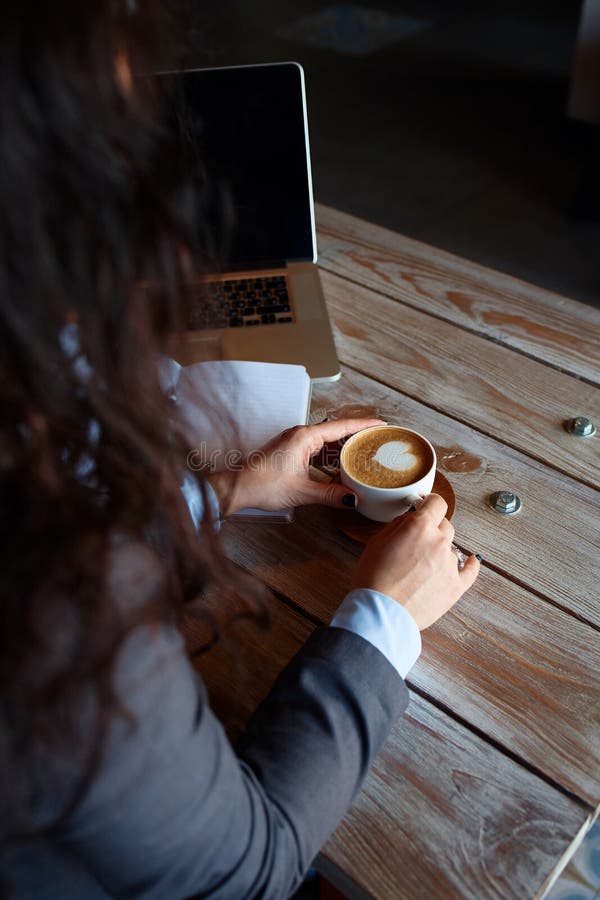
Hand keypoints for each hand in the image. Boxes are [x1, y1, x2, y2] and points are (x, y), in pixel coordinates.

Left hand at [208, 418, 384, 514]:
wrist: (236, 488)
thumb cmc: (263, 485)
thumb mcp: (302, 492)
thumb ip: (330, 495)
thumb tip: (353, 498)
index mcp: (305, 437)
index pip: (341, 427)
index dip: (364, 426)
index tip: (382, 425)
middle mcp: (300, 434)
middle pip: (335, 432)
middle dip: (357, 436)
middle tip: (378, 442)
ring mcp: (294, 442)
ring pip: (326, 442)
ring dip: (343, 448)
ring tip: (364, 454)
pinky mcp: (289, 452)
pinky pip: (316, 450)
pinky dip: (330, 457)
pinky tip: (339, 467)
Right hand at [350, 494, 479, 629]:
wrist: (381, 614)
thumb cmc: (374, 579)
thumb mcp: (377, 542)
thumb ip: (398, 525)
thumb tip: (411, 518)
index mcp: (420, 527)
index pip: (436, 503)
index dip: (430, 502)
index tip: (426, 505)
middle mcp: (440, 542)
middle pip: (445, 525)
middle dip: (433, 529)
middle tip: (418, 540)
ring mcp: (451, 565)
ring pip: (451, 549)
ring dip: (440, 552)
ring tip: (422, 567)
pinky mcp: (456, 586)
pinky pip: (471, 571)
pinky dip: (471, 565)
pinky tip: (472, 561)